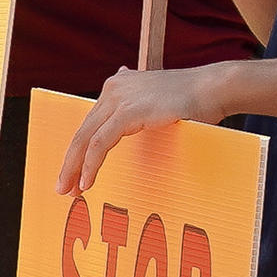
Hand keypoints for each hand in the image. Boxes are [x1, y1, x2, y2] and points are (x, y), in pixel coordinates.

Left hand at [59, 63, 210, 195]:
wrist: (214, 88)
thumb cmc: (193, 98)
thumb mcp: (157, 97)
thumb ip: (137, 100)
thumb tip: (124, 88)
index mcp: (117, 85)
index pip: (90, 123)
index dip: (78, 151)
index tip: (73, 175)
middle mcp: (113, 89)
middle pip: (82, 131)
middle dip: (70, 163)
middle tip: (63, 188)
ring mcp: (119, 99)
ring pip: (86, 139)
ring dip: (75, 168)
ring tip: (71, 190)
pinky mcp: (128, 112)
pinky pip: (100, 143)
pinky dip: (91, 164)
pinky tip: (88, 181)